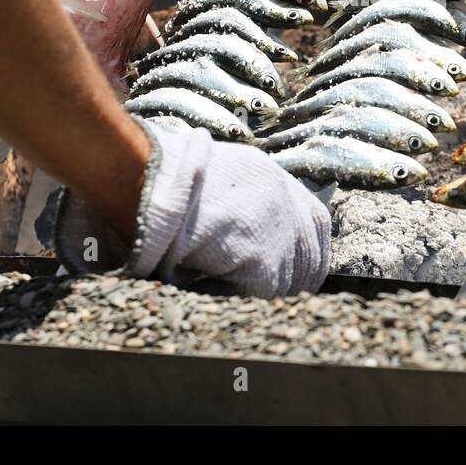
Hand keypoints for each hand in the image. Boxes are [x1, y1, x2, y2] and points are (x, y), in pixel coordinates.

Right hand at [53, 119, 330, 296]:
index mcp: (274, 178)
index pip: (316, 220)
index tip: (299, 265)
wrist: (149, 181)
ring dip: (261, 288)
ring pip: (288, 280)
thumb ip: (240, 192)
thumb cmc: (164, 174)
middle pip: (311, 256)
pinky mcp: (265, 263)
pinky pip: (263, 295)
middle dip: (294, 277)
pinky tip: (210, 285)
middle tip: (265, 291)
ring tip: (226, 284)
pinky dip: (236, 295)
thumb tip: (237, 221)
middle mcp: (285, 203)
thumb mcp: (216, 169)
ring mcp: (280, 233)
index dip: (310, 246)